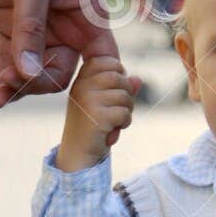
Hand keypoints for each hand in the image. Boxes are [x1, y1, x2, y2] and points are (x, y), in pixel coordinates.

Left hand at [0, 0, 121, 107]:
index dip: (102, 95)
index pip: (103, 66)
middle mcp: (69, 31)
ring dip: (16, 87)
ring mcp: (42, 33)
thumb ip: (30, 28)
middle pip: (61, 76)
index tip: (97, 123)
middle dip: (37, 84)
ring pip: (34, 74)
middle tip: (10, 83)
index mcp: (88, 18)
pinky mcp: (16, 31)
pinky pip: (12, 63)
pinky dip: (2, 79)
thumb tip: (26, 72)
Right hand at [56, 56, 140, 170]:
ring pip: (124, 95)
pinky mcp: (97, 116)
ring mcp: (88, 100)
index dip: (118, 73)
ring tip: (115, 121)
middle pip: (119, 77)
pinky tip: (114, 130)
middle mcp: (82, 86)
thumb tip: (137, 79)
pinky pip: (125, 112)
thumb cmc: (92, 127)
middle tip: (119, 109)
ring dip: (127, 110)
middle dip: (126, 93)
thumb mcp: (105, 103)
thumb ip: (120, 88)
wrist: (78, 154)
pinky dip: (125, 122)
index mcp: (81, 79)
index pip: (107, 61)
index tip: (114, 90)